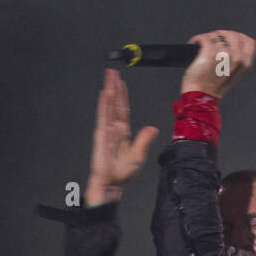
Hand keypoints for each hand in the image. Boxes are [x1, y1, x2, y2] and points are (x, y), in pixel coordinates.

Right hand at [85, 67, 158, 204]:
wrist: (111, 183)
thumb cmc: (122, 172)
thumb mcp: (138, 155)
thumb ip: (144, 140)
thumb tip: (153, 129)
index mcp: (123, 132)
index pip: (123, 109)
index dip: (123, 95)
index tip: (121, 82)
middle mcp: (114, 128)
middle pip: (115, 103)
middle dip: (114, 87)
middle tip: (113, 72)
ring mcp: (107, 130)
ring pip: (109, 106)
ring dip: (109, 90)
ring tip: (109, 77)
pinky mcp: (102, 134)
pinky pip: (103, 116)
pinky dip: (104, 104)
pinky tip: (105, 93)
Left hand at [181, 30, 255, 99]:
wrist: (201, 95)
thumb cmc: (214, 86)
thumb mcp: (234, 75)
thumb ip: (240, 59)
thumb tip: (239, 40)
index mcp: (244, 64)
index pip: (249, 41)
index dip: (239, 38)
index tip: (229, 41)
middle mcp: (236, 58)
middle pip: (232, 34)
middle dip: (222, 36)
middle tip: (214, 43)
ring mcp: (223, 53)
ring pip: (217, 34)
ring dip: (209, 38)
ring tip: (204, 45)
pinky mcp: (210, 51)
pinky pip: (203, 37)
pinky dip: (196, 40)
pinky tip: (194, 45)